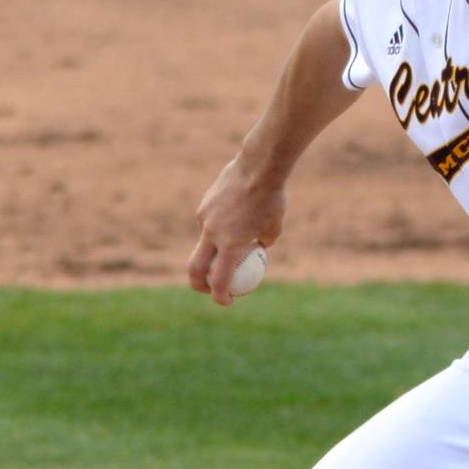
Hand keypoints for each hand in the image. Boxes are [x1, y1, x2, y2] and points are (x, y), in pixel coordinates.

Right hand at [185, 156, 284, 306]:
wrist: (258, 167)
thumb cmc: (271, 200)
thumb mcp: (273, 229)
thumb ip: (260, 244)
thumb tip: (254, 251)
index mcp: (230, 244)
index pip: (219, 280)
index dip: (220, 296)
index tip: (227, 301)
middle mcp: (212, 233)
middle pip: (195, 268)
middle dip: (199, 284)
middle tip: (209, 289)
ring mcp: (204, 218)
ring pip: (204, 242)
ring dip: (215, 249)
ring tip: (235, 239)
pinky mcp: (203, 205)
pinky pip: (207, 223)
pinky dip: (217, 228)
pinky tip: (233, 216)